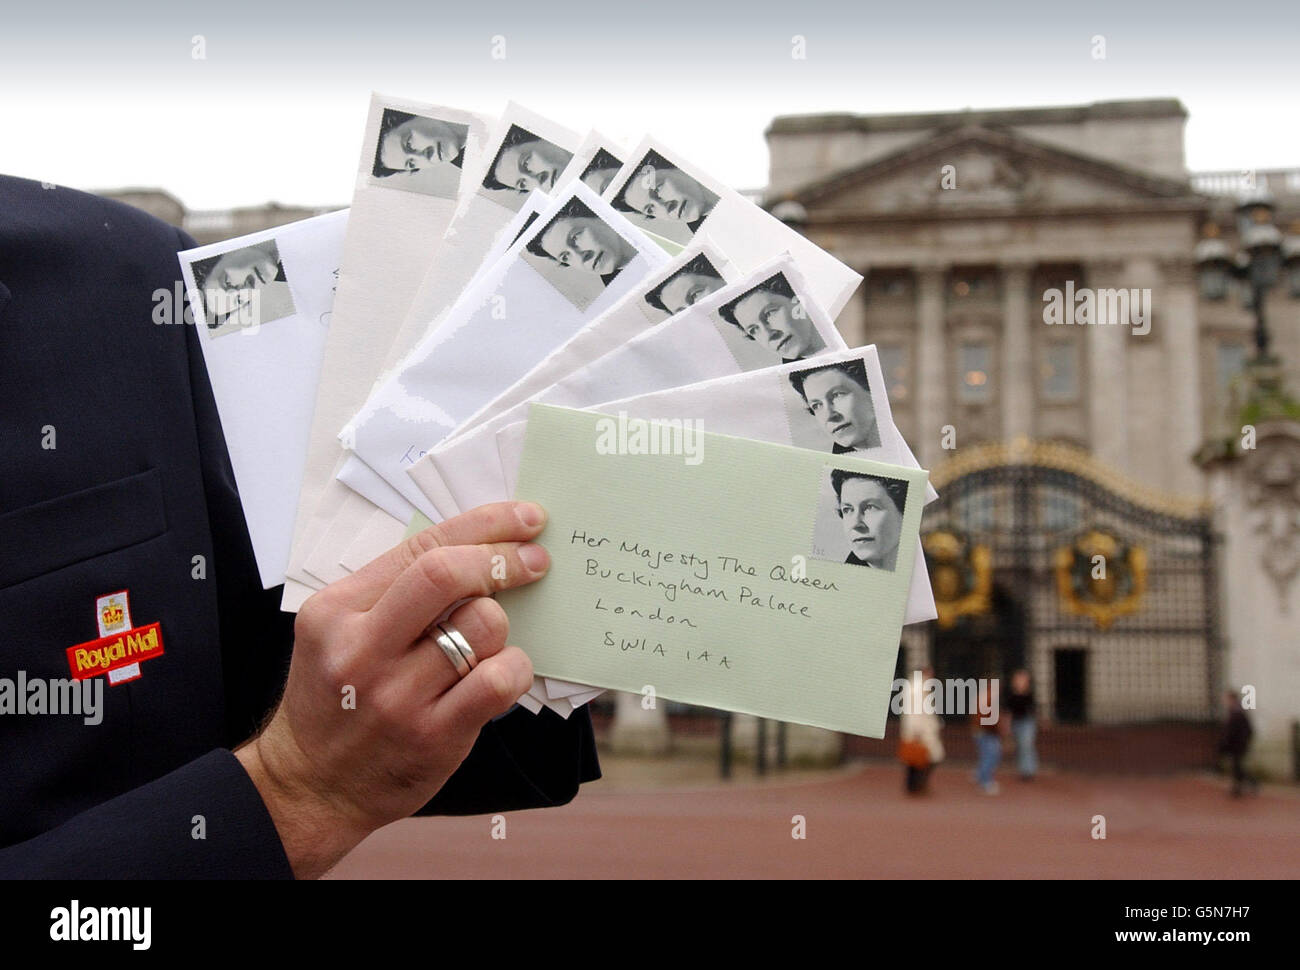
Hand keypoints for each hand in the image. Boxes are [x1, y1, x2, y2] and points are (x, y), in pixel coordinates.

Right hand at [236, 501, 549, 878]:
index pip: (421, 546)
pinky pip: (497, 681)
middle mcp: (362, 648)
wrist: (312, 786)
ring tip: (489, 642)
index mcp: (337, 609)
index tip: (526, 519)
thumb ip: (395, 591)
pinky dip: (514, 667)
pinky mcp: (432, 735)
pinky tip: (502, 672)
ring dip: (502, 624)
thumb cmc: (336, 699)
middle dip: (502, 559)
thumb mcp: (339, 632)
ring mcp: (397, 695)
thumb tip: (479, 547)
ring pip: (482, 626)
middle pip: (446, 575)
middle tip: (535, 561)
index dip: (484, 525)